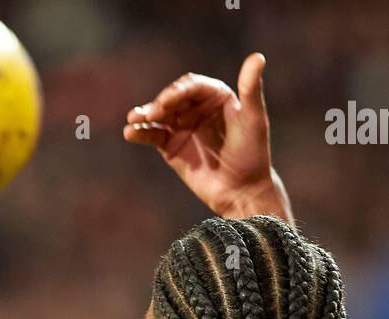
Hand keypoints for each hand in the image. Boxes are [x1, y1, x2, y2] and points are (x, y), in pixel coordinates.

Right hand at [124, 54, 285, 219]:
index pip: (193, 86)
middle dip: (160, 103)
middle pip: (173, 98)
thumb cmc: (252, 155)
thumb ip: (251, 90)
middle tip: (152, 114)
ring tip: (133, 119)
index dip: (179, 91)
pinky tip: (130, 133)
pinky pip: (153, 136)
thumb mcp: (254, 120)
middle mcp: (197, 109)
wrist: (242, 191)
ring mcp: (182, 128)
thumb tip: (258, 57)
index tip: (167, 102)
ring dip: (144, 114)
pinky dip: (141, 133)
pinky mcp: (171, 148)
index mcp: (216, 96)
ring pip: (159, 115)